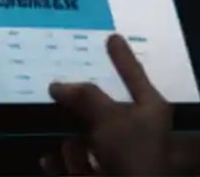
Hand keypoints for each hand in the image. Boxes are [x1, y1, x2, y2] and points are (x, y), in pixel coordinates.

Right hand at [42, 34, 174, 175]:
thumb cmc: (131, 157)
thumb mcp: (110, 118)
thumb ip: (86, 97)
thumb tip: (58, 85)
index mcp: (150, 112)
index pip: (134, 76)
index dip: (122, 58)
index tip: (113, 37)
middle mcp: (138, 133)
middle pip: (106, 110)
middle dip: (85, 109)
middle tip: (61, 93)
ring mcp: (120, 159)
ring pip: (88, 140)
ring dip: (75, 146)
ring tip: (73, 150)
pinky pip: (75, 165)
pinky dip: (63, 164)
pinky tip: (49, 160)